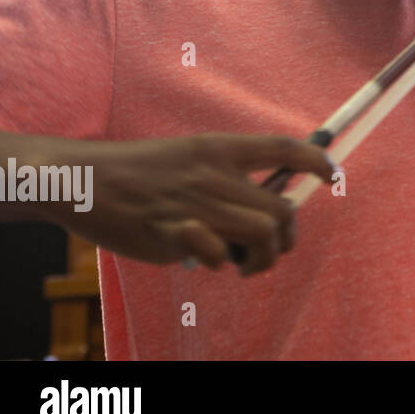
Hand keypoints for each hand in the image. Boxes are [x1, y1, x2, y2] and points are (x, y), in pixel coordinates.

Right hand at [41, 133, 336, 275]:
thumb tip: (262, 211)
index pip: (283, 148)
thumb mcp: (189, 157)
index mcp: (219, 149)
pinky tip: (204, 260)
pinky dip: (217, 262)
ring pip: (262, 232)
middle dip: (286, 238)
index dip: (316, 160)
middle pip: (281, 209)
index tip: (333, 174)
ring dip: (262, 258)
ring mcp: (195, 202)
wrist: (82, 178)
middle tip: (271, 251)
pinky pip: (216, 253)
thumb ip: (225, 178)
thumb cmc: (137, 172)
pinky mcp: (172, 231)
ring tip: (245, 265)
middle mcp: (214, 173)